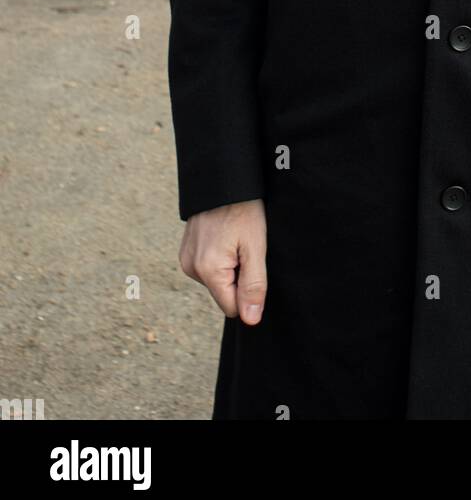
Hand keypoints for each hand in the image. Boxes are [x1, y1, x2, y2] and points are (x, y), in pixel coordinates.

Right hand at [179, 198, 266, 324]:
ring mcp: (186, 259)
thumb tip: (250, 320)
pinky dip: (219, 257)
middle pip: (223, 293)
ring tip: (235, 238)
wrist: (223, 179)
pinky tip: (225, 236)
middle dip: (237, 277)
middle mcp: (191, 268)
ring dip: (229, 266)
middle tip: (244, 246)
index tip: (252, 263)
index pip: (231, 307)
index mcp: (208, 270)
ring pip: (216, 280)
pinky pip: (207, 267)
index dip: (247, 291)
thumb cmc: (243, 210)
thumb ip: (253, 286)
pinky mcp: (186, 251)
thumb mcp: (256, 247)